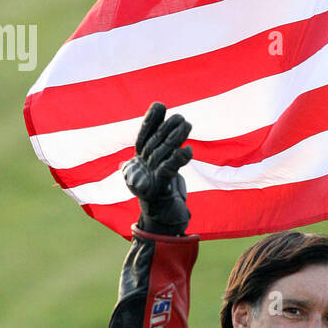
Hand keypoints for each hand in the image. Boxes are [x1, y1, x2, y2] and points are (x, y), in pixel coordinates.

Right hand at [122, 102, 192, 234]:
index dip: (151, 120)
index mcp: (139, 163)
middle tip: (181, 116)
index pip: (143, 136)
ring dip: (175, 138)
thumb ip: (158, 160)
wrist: (163, 222)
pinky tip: (188, 150)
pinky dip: (178, 159)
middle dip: (167, 127)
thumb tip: (155, 151)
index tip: (159, 105)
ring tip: (187, 124)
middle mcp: (140, 169)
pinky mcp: (157, 190)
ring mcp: (147, 180)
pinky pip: (168, 171)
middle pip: (154, 143)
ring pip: (162, 153)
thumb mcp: (160, 175)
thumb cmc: (163, 196)